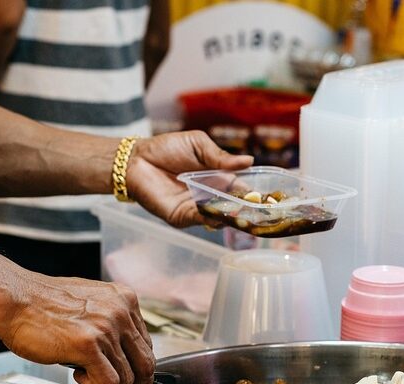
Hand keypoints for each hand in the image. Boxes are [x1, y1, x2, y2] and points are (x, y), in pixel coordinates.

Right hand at [2, 273, 155, 383]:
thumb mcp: (89, 306)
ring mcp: (106, 328)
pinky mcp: (89, 345)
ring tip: (84, 373)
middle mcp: (120, 311)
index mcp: (124, 299)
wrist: (14, 299)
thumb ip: (111, 327)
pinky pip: (109, 383)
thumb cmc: (43, 305)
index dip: (142, 371)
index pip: (147, 345)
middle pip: (145, 364)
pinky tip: (78, 373)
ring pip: (127, 378)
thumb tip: (127, 361)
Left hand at [125, 131, 253, 227]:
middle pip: (233, 206)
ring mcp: (196, 208)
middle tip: (258, 206)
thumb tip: (249, 161)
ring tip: (239, 208)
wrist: (137, 159)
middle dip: (245, 207)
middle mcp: (209, 195)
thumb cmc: (166, 148)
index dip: (252, 193)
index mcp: (217, 178)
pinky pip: (199, 219)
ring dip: (230, 213)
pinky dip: (210, 217)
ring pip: (219, 215)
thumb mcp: (198, 145)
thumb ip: (220, 157)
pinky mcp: (181, 216)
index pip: (240, 189)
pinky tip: (218, 211)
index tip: (266, 196)